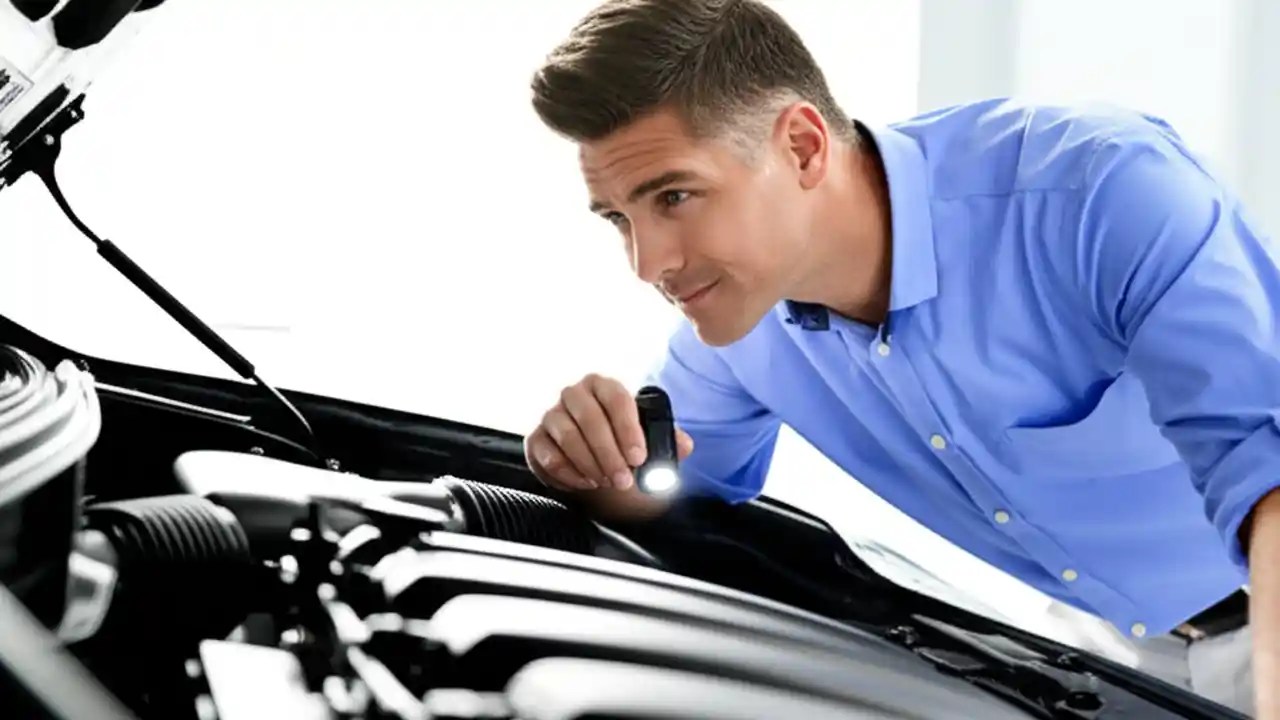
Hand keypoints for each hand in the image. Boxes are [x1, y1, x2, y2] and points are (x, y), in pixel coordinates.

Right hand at [525, 373, 693, 492]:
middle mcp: (574, 393)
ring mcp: (552, 414)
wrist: (590, 455)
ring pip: (568, 436)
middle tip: (624, 480)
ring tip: (607, 482)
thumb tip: (685, 444)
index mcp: (603, 385)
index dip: (628, 429)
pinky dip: (568, 473)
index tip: (639, 457)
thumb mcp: (645, 436)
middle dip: (609, 453)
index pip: (616, 399)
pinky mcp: (536, 438)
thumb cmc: (619, 439)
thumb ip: (667, 438)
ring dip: (590, 464)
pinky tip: (586, 483)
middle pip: (590, 417)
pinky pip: (548, 455)